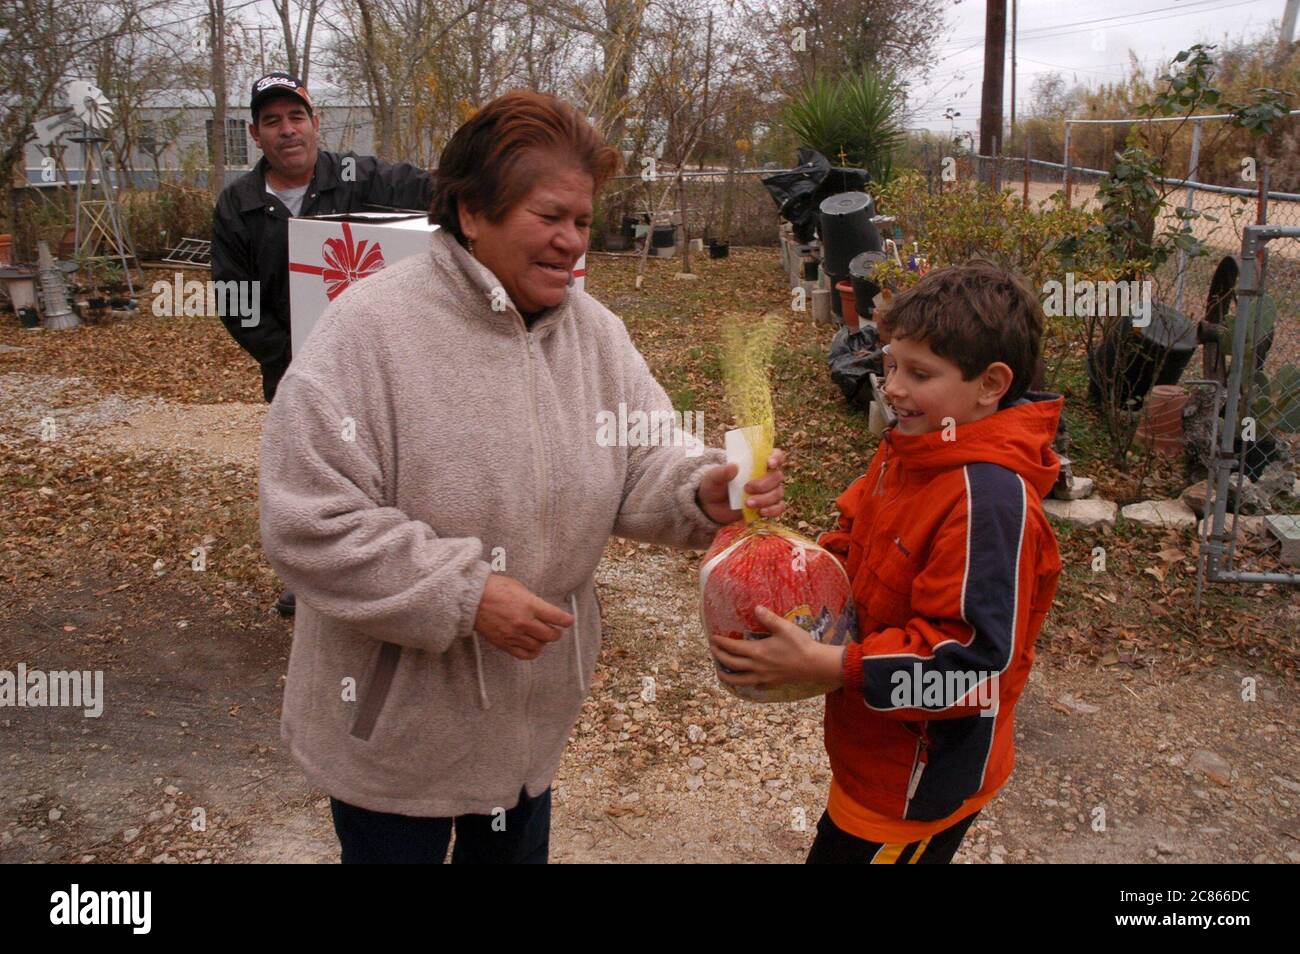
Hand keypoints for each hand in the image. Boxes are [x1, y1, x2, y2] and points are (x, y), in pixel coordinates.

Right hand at [473, 574, 574, 660]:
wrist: (471, 598)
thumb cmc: (494, 588)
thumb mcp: (519, 587)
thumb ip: (533, 601)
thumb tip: (544, 611)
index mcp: (529, 605)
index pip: (557, 617)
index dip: (566, 621)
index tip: (568, 621)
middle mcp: (523, 622)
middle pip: (550, 635)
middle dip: (556, 633)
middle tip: (554, 629)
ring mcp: (513, 634)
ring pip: (539, 646)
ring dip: (543, 642)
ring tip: (541, 636)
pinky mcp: (504, 643)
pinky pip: (524, 654)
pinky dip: (532, 652)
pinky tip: (532, 646)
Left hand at [697, 448, 787, 523]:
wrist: (711, 506)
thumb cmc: (715, 485)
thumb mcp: (713, 477)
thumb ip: (722, 472)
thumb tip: (734, 467)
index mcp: (756, 462)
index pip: (775, 455)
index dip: (776, 458)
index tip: (769, 464)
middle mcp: (766, 475)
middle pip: (777, 476)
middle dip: (764, 484)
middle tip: (746, 489)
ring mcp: (768, 491)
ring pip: (777, 493)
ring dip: (765, 499)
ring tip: (747, 503)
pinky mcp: (767, 506)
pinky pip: (779, 508)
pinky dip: (773, 510)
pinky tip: (761, 512)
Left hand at [708, 605, 843, 691]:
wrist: (816, 665)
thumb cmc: (801, 645)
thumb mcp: (784, 628)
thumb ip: (768, 618)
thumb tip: (755, 608)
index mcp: (757, 651)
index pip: (733, 647)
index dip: (721, 642)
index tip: (713, 637)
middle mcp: (757, 666)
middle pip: (731, 663)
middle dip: (719, 656)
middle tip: (713, 649)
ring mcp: (763, 677)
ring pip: (738, 680)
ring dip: (726, 675)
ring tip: (719, 671)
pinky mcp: (771, 683)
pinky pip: (752, 685)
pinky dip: (743, 683)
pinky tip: (743, 680)